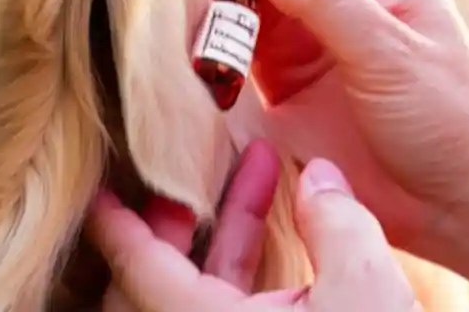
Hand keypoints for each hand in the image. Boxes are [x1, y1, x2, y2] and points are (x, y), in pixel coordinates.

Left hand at [87, 142, 418, 310]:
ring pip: (196, 297)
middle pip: (156, 279)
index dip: (116, 223)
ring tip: (262, 179)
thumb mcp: (367, 294)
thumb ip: (337, 225)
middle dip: (178, 220)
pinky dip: (245, 279)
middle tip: (201, 172)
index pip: (134, 266)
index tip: (102, 191)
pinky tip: (286, 244)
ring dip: (226, 240)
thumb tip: (320, 175)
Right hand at [213, 0, 468, 249]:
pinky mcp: (280, 86)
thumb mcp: (390, 53)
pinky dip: (210, 56)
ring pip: (240, 4)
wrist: (458, 209)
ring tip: (194, 37)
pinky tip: (199, 69)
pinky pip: (232, 55)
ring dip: (212, 13)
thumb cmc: (449, 120)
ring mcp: (305, 40)